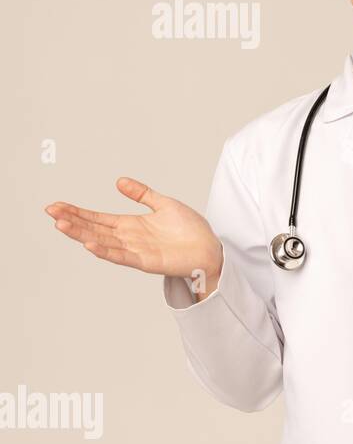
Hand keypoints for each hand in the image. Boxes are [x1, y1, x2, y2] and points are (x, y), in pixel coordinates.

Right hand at [45, 177, 224, 296]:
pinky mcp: (147, 262)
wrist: (210, 249)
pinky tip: (90, 245)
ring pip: (103, 241)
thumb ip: (142, 194)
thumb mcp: (164, 204)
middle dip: (72, 221)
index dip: (77, 212)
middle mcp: (129, 238)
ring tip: (61, 226)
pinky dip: (106, 251)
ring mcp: (136, 251)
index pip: (98, 218)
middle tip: (50, 213)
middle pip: (94, 229)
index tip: (56, 206)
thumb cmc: (191, 230)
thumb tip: (119, 181)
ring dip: (82, 234)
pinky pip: (123, 257)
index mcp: (131, 225)